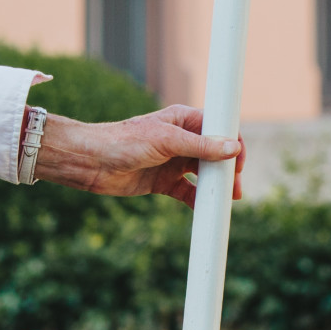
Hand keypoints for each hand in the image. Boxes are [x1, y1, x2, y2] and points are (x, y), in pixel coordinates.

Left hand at [33, 107, 245, 206]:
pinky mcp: (164, 182)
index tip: (238, 162)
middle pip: (216, 154)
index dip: (233, 143)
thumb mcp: (166, 140)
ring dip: (216, 187)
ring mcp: (174, 161)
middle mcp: (181, 139)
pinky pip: (189, 192)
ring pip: (205, 174)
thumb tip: (232, 148)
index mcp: (183, 120)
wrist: (92, 162)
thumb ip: (200, 145)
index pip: (219, 128)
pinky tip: (205, 210)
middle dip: (228, 170)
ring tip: (226, 200)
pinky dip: (199, 201)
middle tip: (235, 189)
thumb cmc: (124, 141)